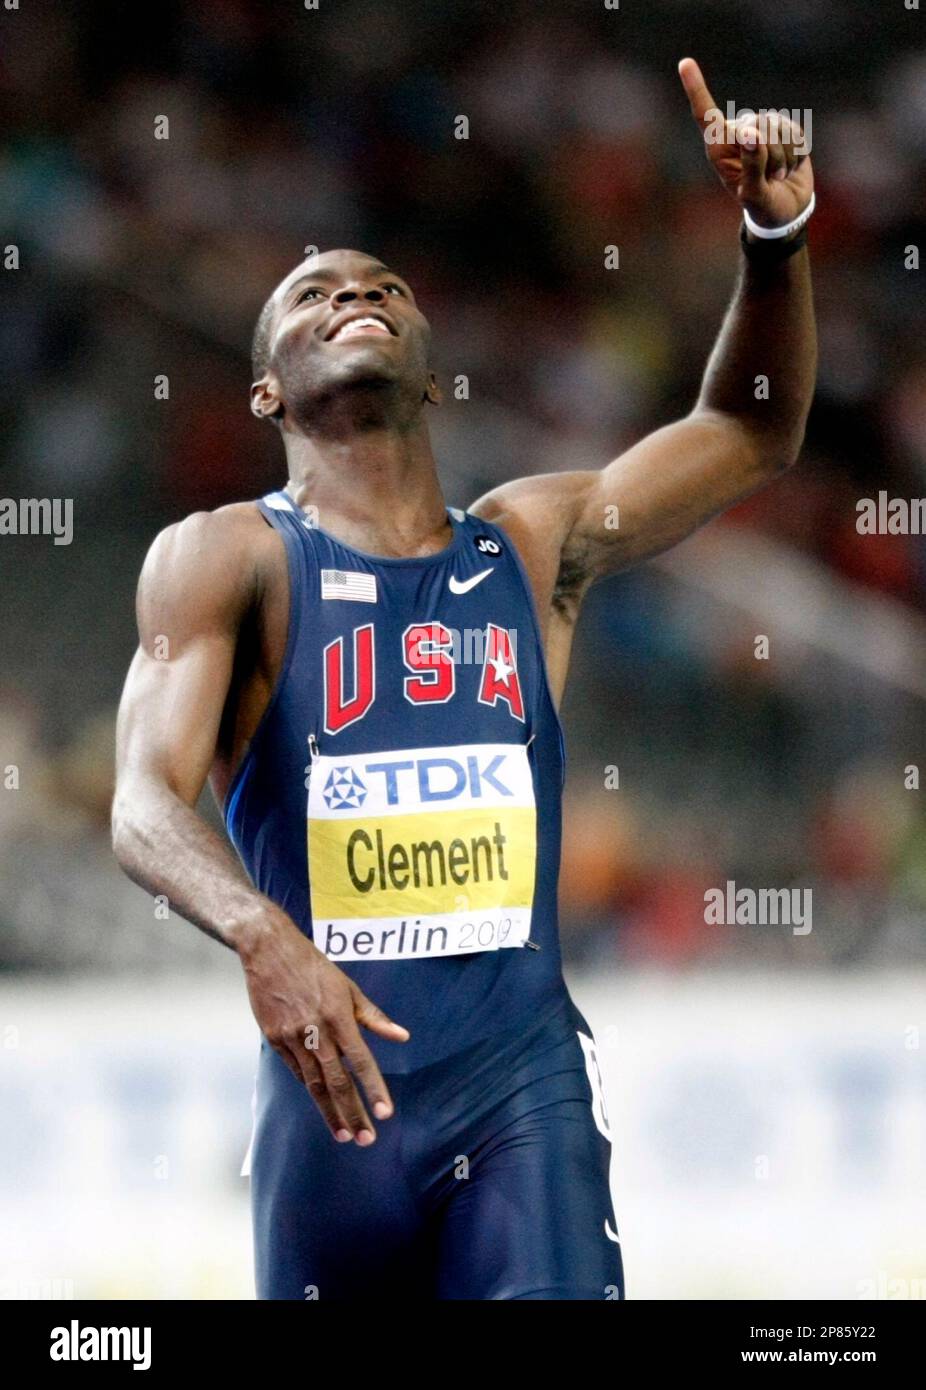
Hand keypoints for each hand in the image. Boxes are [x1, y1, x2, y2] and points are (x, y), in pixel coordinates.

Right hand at [239, 919, 408, 1144]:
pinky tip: (322, 1104)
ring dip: (331, 1112)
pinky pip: (296, 1070)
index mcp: (338, 1016)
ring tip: (345, 1134)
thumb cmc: (314, 966)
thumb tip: (402, 1036)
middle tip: (367, 1139)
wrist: (268, 951)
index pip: (361, 1061)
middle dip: (354, 1113)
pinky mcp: (274, 1039)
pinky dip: (310, 1088)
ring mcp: (292, 1037)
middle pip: (337, 1081)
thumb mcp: (349, 986)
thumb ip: (374, 1017)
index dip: (374, 1089)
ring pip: (314, 1084)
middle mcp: (316, 1031)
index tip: (385, 1114)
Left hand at [679, 57, 813, 232]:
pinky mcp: (784, 128)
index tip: (685, 63)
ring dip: (785, 157)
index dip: (696, 89)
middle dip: (770, 155)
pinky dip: (797, 153)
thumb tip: (749, 133)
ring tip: (778, 175)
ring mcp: (761, 129)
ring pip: (779, 127)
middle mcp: (737, 134)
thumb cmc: (763, 208)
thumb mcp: (754, 195)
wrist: (787, 212)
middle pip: (757, 125)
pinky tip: (790, 165)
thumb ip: (752, 166)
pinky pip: (796, 130)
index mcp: (719, 149)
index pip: (706, 116)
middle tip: (770, 179)